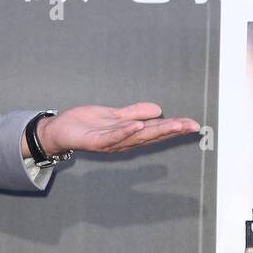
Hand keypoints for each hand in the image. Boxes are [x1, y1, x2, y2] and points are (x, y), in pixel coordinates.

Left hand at [36, 102, 200, 155]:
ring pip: (136, 137)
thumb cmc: (85, 124)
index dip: (174, 127)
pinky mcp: (95, 142)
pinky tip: (138, 125)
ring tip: (173, 125)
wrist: (59, 130)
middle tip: (191, 126)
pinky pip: (112, 137)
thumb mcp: (115, 115)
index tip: (193, 124)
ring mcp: (109, 143)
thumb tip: (158, 110)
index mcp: (128, 134)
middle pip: (151, 135)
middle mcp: (122, 141)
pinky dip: (125, 131)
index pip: (155, 129)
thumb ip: (135, 112)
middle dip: (172, 130)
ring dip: (155, 131)